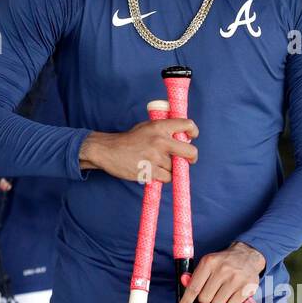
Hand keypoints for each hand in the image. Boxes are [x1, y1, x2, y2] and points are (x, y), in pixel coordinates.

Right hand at [79, 117, 198, 182]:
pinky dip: (162, 177)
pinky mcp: (150, 172)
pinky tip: (152, 171)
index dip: (193, 131)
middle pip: (190, 152)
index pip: (186, 125)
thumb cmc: (129, 140)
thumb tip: (183, 137)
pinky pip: (166, 178)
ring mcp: (155, 158)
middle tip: (189, 160)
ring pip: (175, 168)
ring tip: (156, 164)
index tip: (192, 137)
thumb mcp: (146, 126)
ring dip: (170, 169)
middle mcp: (160, 141)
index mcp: (160, 127)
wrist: (108, 150)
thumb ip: (164, 129)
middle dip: (192, 158)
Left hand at [176, 241, 265, 302]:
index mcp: (209, 262)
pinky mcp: (246, 288)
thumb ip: (195, 276)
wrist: (248, 255)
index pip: (194, 287)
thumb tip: (184, 285)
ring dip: (219, 301)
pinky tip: (233, 293)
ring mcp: (235, 279)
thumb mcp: (208, 263)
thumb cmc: (225, 262)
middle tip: (213, 291)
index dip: (186, 301)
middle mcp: (222, 270)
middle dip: (207, 298)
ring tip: (224, 291)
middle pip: (205, 299)